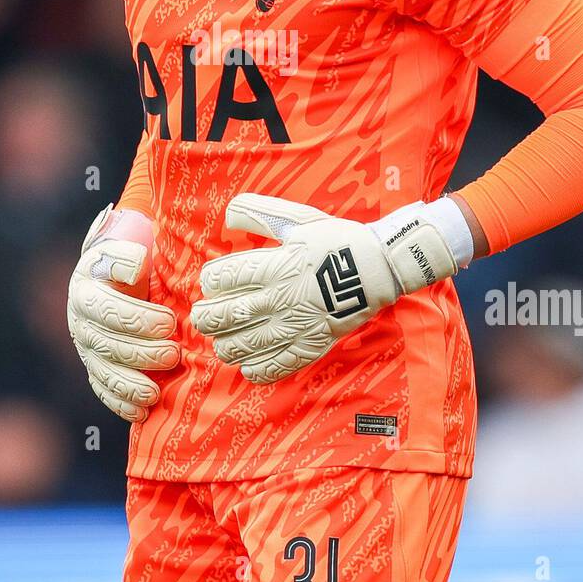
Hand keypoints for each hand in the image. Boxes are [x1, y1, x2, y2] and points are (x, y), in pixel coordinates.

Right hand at [67, 204, 178, 420]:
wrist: (118, 277)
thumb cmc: (131, 262)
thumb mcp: (127, 250)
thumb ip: (127, 255)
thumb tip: (137, 264)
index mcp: (86, 290)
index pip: (106, 309)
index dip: (138, 319)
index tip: (170, 322)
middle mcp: (81, 322)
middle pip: (106, 344)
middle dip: (141, 353)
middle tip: (173, 354)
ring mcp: (88, 348)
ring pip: (103, 371)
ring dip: (129, 384)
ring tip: (155, 392)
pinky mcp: (96, 368)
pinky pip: (102, 390)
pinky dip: (120, 403)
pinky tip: (141, 412)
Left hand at [191, 193, 458, 383]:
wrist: (378, 269)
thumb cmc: (336, 241)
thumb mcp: (299, 220)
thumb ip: (260, 213)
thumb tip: (228, 213)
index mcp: (274, 266)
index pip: (222, 278)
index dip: (210, 281)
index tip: (212, 282)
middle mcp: (279, 299)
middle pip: (224, 316)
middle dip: (206, 317)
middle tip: (204, 314)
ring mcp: (294, 327)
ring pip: (240, 346)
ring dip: (224, 343)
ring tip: (224, 337)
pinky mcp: (309, 347)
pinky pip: (272, 368)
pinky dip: (253, 368)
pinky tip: (249, 360)